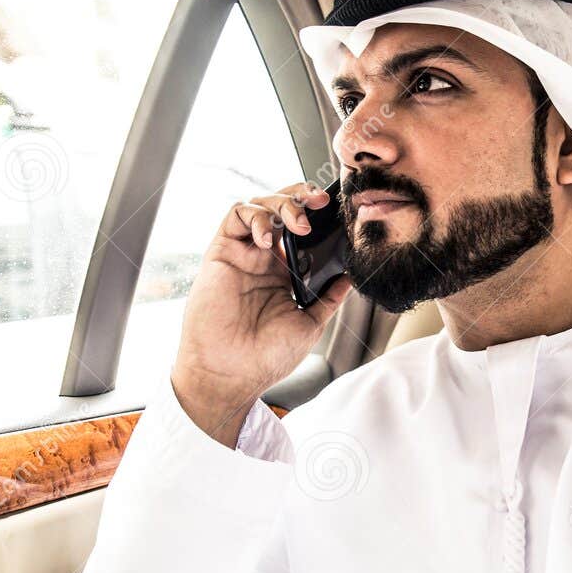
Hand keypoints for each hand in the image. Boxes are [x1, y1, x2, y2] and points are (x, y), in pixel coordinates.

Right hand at [171, 181, 350, 444]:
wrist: (232, 374)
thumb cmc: (266, 357)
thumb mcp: (310, 324)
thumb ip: (328, 298)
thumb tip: (350, 277)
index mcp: (285, 274)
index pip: (302, 232)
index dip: (318, 216)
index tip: (338, 212)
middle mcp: (264, 260)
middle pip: (282, 211)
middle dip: (302, 198)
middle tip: (321, 202)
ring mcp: (243, 255)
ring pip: (260, 207)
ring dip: (282, 204)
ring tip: (298, 223)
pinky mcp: (221, 253)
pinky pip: (235, 217)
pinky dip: (254, 215)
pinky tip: (266, 236)